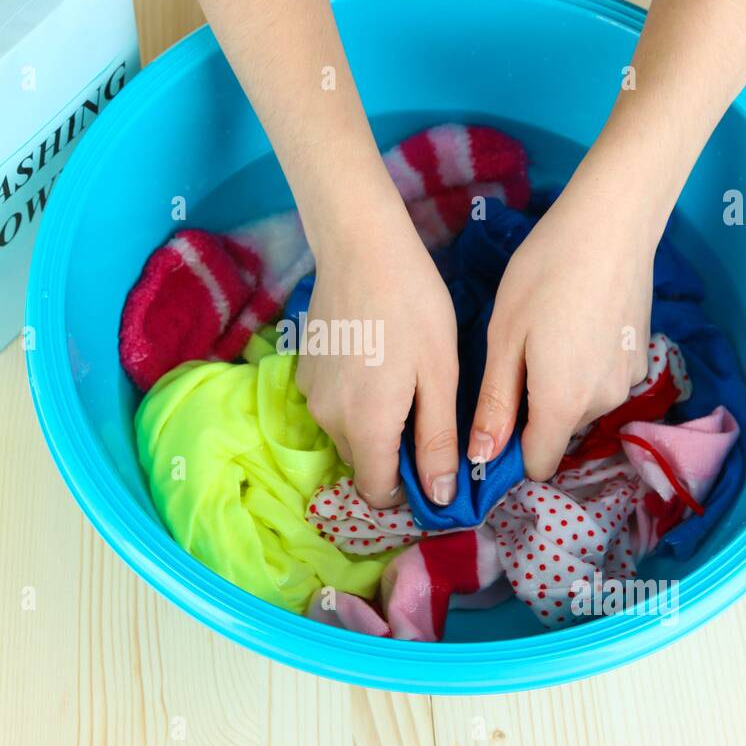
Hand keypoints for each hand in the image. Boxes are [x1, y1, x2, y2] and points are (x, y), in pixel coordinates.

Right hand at [296, 190, 459, 508]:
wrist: (360, 247)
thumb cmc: (413, 306)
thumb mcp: (440, 375)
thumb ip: (437, 441)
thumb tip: (440, 497)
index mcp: (366, 427)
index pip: (377, 493)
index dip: (408, 492)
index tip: (434, 469)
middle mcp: (329, 420)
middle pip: (362, 463)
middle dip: (393, 456)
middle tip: (428, 415)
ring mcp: (310, 394)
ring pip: (347, 433)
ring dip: (375, 425)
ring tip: (405, 382)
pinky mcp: (304, 370)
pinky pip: (334, 405)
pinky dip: (356, 399)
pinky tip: (378, 361)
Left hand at [468, 168, 666, 479]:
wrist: (611, 224)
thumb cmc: (545, 274)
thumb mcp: (504, 338)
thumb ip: (495, 404)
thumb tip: (482, 457)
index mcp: (563, 404)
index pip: (538, 465)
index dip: (511, 454)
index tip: (493, 423)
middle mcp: (603, 403)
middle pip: (558, 432)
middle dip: (534, 412)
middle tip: (516, 358)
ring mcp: (628, 382)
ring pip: (581, 405)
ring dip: (561, 387)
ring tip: (546, 335)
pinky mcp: (642, 359)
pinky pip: (602, 380)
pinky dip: (586, 366)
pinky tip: (575, 324)